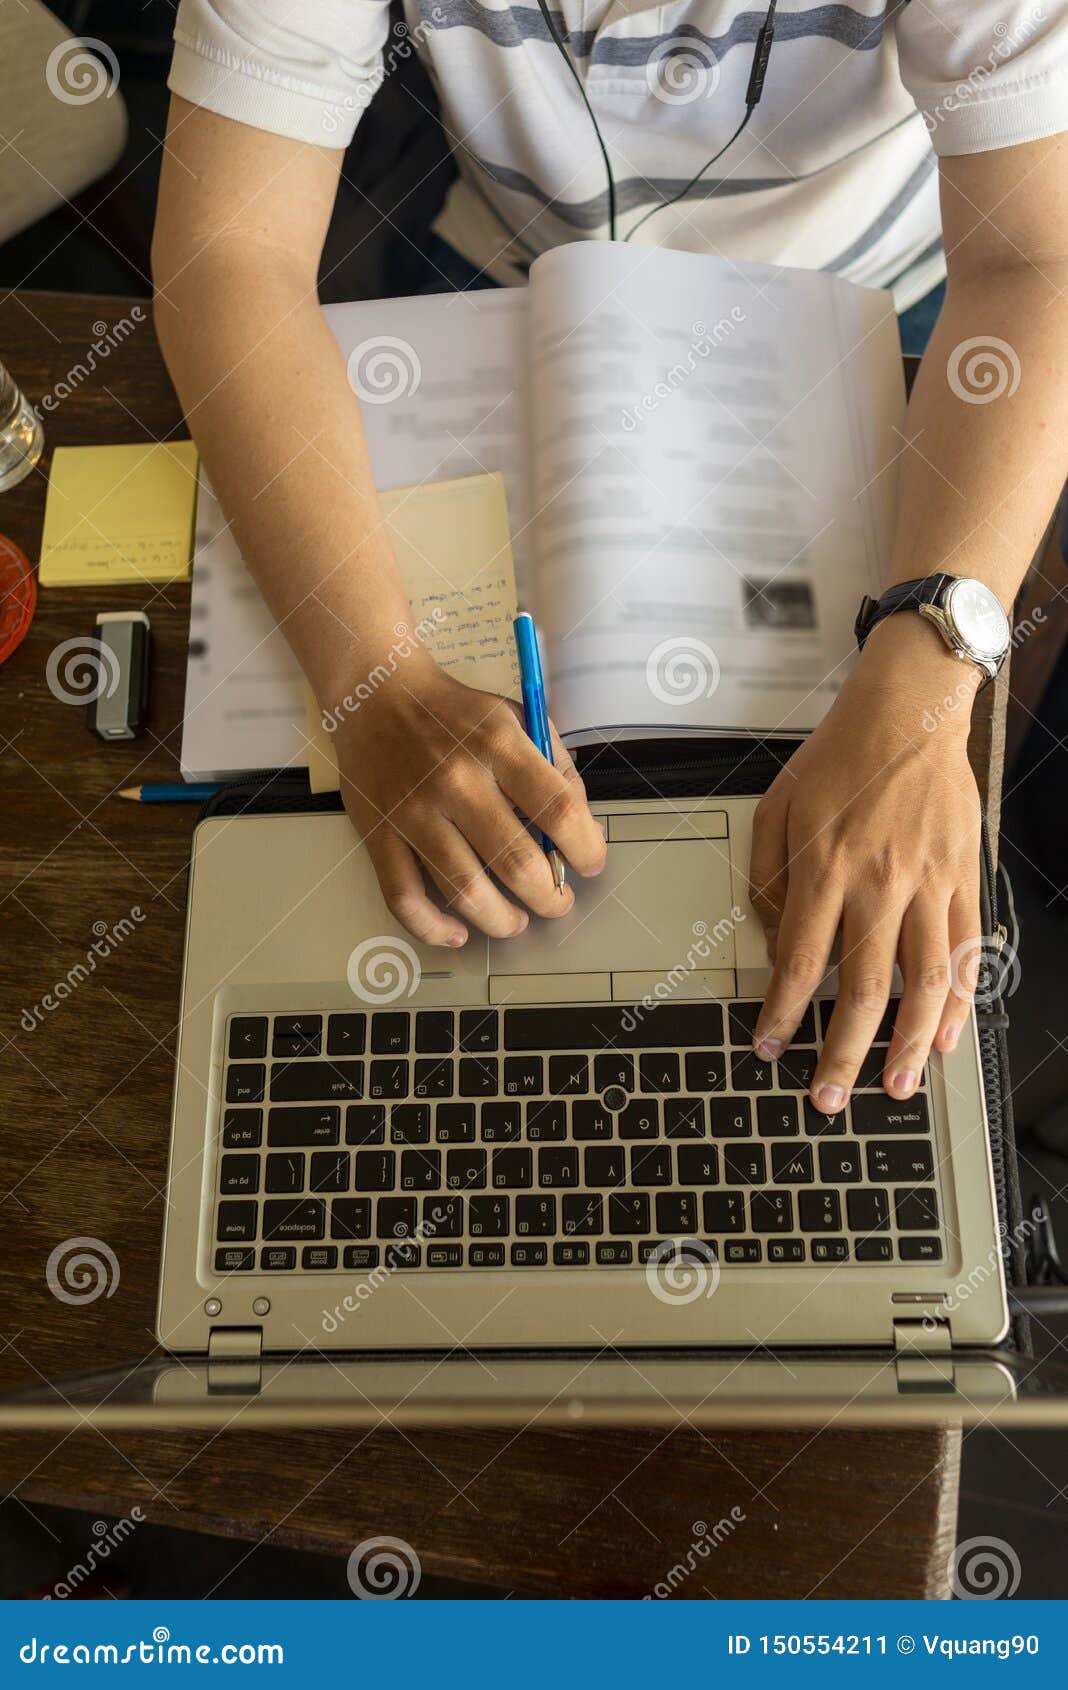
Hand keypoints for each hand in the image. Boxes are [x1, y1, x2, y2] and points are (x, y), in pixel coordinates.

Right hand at [331, 655, 606, 945]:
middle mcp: (456, 780)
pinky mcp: (379, 835)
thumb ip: (554, 766)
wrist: (375, 695)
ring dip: (501, 920)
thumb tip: (580, 827)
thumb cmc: (454, 713)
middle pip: (516, 862)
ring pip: (465, 891)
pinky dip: (433, 928)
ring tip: (516, 921)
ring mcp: (413, 812)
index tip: (589, 865)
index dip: (585, 849)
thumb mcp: (515, 717)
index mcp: (498, 745)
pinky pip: (404, 899)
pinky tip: (457, 933)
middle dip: (549, 897)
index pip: (558, 810)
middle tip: (557, 902)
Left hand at [748, 617, 983, 1111]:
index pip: (802, 960)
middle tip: (828, 1097)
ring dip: (911, 1045)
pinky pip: (965, 953)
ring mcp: (929, 883)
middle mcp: (880, 881)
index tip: (767, 1048)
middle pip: (865, 988)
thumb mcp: (776, 808)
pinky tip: (947, 1038)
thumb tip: (778, 945)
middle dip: (843, 1052)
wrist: (909, 710)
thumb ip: (768, 880)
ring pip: (925, 982)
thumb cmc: (839, 757)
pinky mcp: (964, 879)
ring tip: (896, 1088)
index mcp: (826, 865)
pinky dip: (959, 1003)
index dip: (783, 1013)